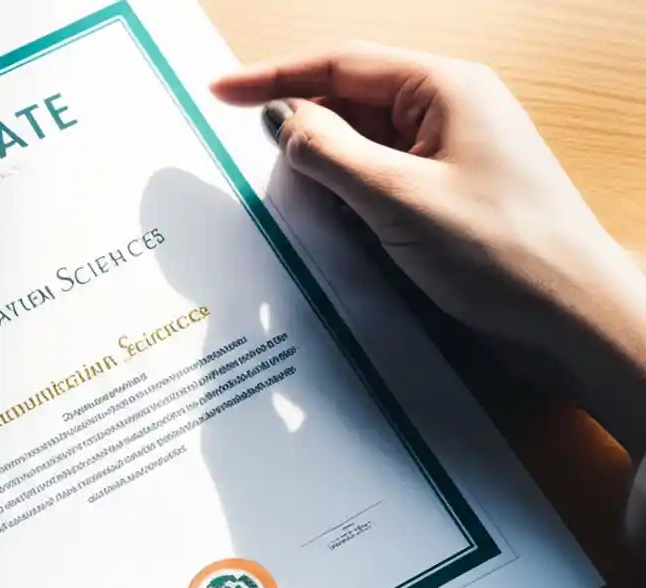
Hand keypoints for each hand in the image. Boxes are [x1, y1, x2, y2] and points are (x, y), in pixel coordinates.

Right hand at [213, 44, 645, 548]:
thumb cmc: (501, 253)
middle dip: (301, 136)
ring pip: (360, 149)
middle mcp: (447, 112)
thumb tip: (276, 117)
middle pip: (348, 105)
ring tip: (299, 210)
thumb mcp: (397, 198)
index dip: (273, 77)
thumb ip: (327, 152)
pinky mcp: (444, 199)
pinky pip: (378, 185)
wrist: (571, 321)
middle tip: (257, 174)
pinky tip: (332, 231)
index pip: (341, 65)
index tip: (218, 94)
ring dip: (324, 176)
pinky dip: (347, 203)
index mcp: (445, 89)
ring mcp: (448, 157)